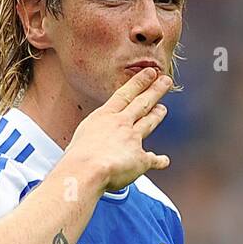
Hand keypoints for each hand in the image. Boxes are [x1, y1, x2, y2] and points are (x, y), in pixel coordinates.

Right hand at [66, 66, 172, 193]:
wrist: (86, 170)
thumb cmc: (76, 158)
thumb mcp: (81, 137)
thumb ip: (93, 136)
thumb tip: (94, 145)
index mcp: (104, 117)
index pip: (124, 95)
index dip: (139, 83)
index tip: (150, 72)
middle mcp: (121, 124)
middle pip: (141, 103)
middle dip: (155, 90)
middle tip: (165, 80)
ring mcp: (133, 139)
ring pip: (148, 123)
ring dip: (157, 115)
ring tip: (163, 109)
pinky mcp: (141, 159)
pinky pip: (152, 159)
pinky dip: (159, 161)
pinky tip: (164, 161)